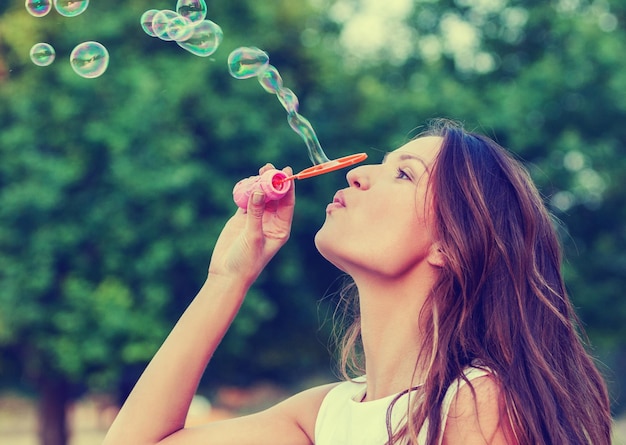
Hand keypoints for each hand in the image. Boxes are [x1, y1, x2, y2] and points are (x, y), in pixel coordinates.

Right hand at [208, 164, 294, 285]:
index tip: (286, 171)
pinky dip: (246, 191)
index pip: (287, 204)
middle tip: (269, 167)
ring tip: (259, 170)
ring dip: (260, 184)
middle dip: (273, 182)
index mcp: (280, 228)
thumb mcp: (253, 236)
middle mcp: (270, 222)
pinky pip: (246, 200)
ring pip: (260, 196)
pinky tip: (246, 182)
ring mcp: (256, 219)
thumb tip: (258, 191)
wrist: (226, 274)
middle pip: (275, 197)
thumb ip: (256, 214)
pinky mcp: (241, 219)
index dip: (288, 187)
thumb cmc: (246, 261)